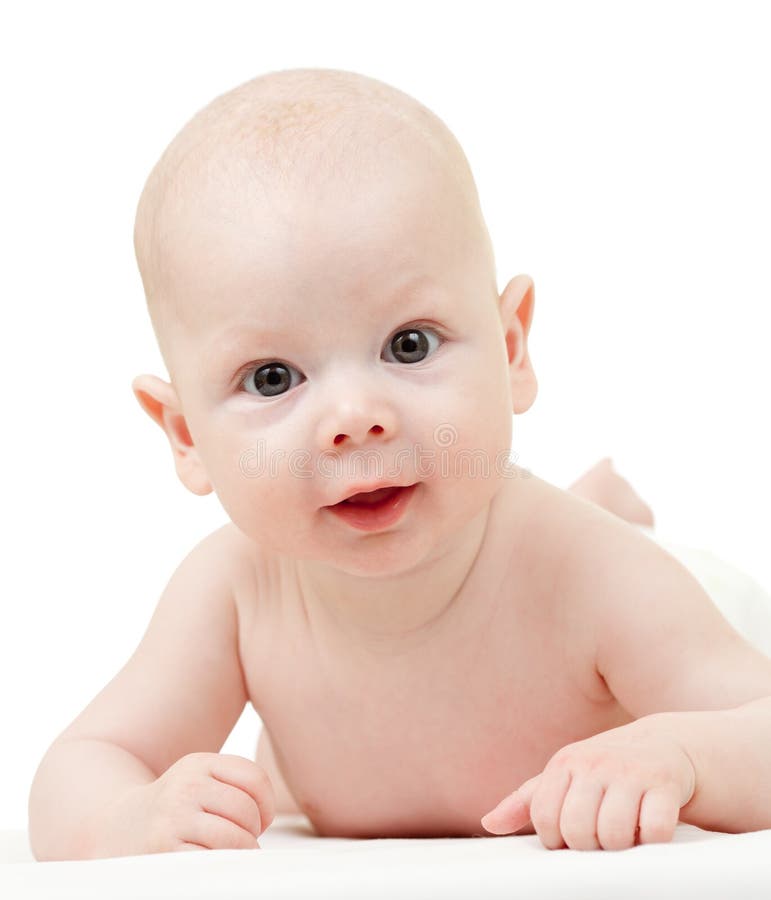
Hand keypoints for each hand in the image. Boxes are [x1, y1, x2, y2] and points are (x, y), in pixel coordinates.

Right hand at [100, 753, 275, 855]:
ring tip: (232, 856)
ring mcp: (172, 817)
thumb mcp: (197, 781)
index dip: (266, 805)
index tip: (259, 821)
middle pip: (246, 810)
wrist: (113, 829)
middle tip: (244, 843)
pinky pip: (211, 861)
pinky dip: (222, 867)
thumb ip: (232, 786)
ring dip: (241, 853)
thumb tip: (268, 817)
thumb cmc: (171, 809)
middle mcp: (184, 785)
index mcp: (197, 763)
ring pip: (233, 837)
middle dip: (253, 832)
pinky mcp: (163, 850)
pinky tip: (214, 866)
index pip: (255, 778)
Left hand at [480, 718, 696, 850]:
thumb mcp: (564, 778)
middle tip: (601, 837)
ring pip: (613, 835)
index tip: (572, 836)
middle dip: (589, 847)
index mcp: (564, 762)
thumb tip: (490, 823)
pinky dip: (652, 840)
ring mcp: (629, 771)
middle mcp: (594, 763)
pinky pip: (653, 832)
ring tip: (625, 833)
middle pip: (577, 831)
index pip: (545, 818)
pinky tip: (650, 828)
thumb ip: (526, 802)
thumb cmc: (604, 772)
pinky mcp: (664, 783)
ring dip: (620, 847)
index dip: (557, 840)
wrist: (664, 747)